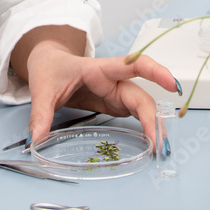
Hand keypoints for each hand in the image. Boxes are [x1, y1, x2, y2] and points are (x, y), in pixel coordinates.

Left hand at [21, 31, 179, 146]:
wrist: (49, 62)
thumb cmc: (50, 69)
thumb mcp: (42, 90)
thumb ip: (41, 114)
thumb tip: (37, 140)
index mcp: (98, 69)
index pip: (132, 65)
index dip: (155, 71)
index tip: (171, 83)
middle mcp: (113, 80)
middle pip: (141, 95)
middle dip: (153, 117)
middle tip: (158, 143)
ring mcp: (116, 92)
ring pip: (142, 105)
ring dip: (153, 124)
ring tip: (158, 147)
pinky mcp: (115, 103)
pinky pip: (136, 113)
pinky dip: (146, 126)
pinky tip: (152, 140)